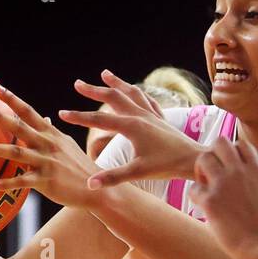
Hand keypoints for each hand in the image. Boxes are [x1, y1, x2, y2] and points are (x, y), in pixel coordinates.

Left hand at [0, 86, 101, 208]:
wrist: (98, 188)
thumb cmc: (79, 166)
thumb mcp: (67, 144)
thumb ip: (52, 131)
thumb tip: (44, 118)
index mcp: (51, 134)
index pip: (29, 113)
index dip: (13, 100)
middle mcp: (47, 145)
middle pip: (20, 128)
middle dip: (1, 117)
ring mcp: (46, 163)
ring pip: (16, 153)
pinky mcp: (46, 181)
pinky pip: (23, 182)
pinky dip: (7, 183)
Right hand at [58, 69, 202, 184]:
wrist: (195, 160)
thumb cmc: (168, 166)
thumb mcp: (138, 172)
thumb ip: (113, 177)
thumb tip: (89, 184)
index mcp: (132, 126)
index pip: (99, 120)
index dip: (79, 117)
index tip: (62, 113)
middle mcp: (141, 116)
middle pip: (113, 98)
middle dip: (94, 91)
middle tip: (77, 84)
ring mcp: (152, 115)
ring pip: (130, 93)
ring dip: (116, 83)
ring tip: (104, 74)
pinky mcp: (161, 118)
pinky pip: (145, 100)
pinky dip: (136, 92)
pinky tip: (133, 91)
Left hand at [192, 138, 257, 258]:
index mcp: (256, 171)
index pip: (241, 144)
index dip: (234, 154)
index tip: (233, 170)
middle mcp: (239, 172)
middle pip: (220, 142)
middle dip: (214, 155)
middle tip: (215, 173)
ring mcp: (224, 185)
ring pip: (203, 158)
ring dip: (201, 171)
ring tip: (206, 187)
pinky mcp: (211, 201)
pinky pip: (193, 189)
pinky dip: (196, 196)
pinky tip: (204, 207)